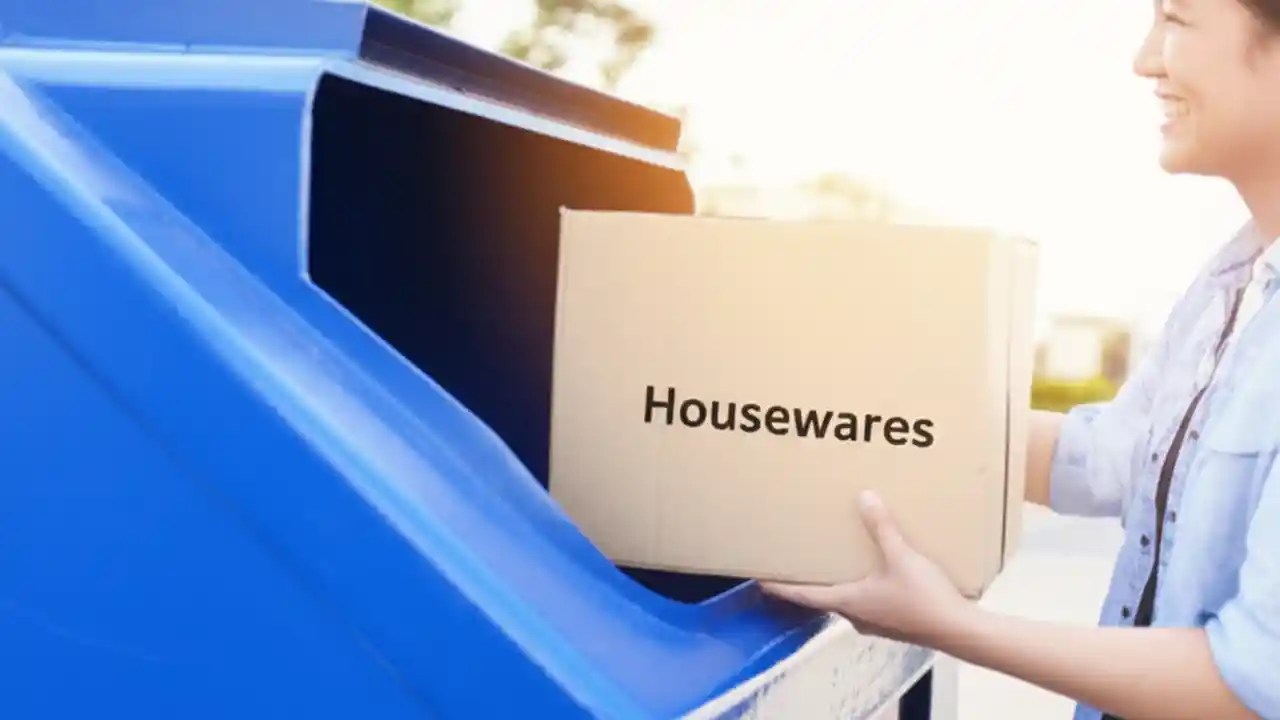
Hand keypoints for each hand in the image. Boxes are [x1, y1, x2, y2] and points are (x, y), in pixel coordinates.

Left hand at [759, 491, 972, 646]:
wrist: (960, 631)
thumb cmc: (925, 599)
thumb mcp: (901, 557)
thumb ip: (882, 528)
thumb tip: (864, 497)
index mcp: (849, 602)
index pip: (803, 595)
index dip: (780, 586)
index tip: (759, 580)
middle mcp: (856, 616)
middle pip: (822, 598)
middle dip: (808, 582)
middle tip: (795, 565)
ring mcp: (875, 622)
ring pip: (845, 601)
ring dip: (835, 584)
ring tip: (831, 564)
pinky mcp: (893, 622)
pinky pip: (867, 603)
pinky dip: (859, 587)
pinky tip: (871, 575)